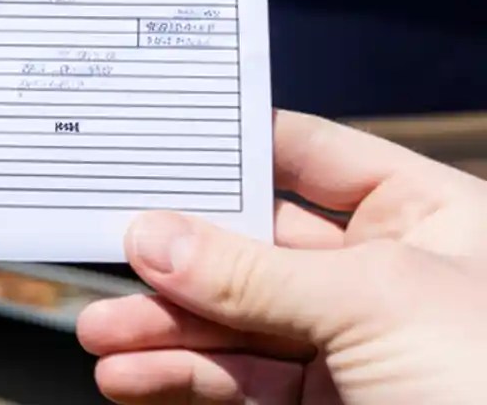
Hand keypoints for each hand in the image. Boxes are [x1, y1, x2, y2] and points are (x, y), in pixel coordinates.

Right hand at [78, 110, 486, 403]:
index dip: (231, 149)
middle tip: (107, 251)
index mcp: (423, 214)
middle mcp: (382, 269)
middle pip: (252, 241)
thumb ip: (255, 274)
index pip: (307, 154)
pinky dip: (182, 377)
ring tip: (102, 334)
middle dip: (176, 253)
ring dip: (163, 325)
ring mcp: (350, 340)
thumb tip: (154, 237)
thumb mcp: (377, 305)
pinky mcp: (324, 401)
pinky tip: (133, 376)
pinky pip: (240, 377)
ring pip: (234, 316)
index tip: (150, 147)